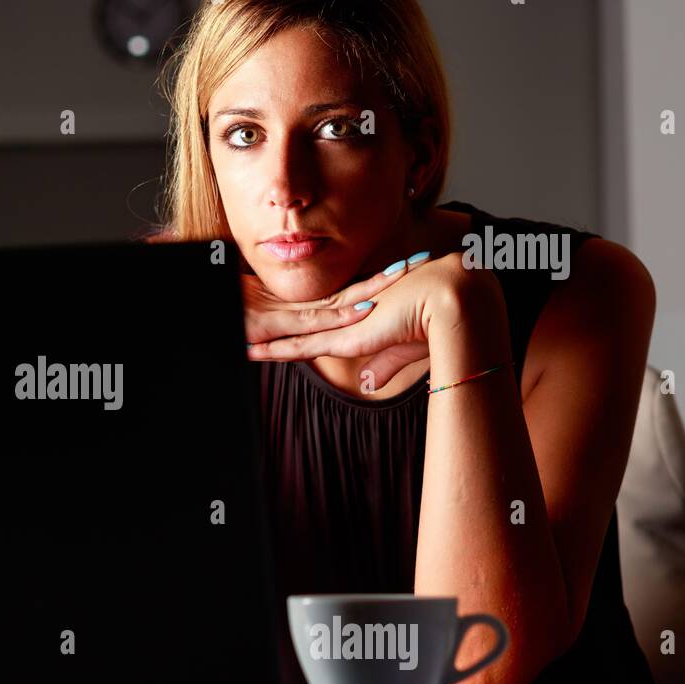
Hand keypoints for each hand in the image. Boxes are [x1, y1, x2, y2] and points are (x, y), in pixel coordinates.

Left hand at [246, 251, 482, 388]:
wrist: (453, 300)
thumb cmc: (439, 324)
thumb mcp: (404, 351)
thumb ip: (382, 365)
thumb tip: (366, 382)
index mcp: (352, 320)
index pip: (312, 322)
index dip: (288, 327)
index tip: (264, 328)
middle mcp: (338, 320)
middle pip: (293, 324)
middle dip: (262, 327)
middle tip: (235, 328)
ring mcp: (337, 327)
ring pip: (287, 335)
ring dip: (259, 339)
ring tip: (231, 338)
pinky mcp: (341, 337)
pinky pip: (298, 347)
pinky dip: (273, 350)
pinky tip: (248, 350)